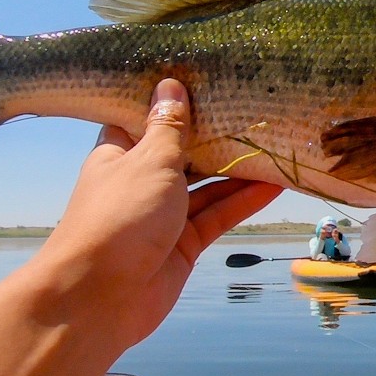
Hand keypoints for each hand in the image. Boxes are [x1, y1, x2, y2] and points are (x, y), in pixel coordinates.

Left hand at [43, 79, 281, 349]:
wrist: (100, 298)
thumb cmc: (119, 216)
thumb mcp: (150, 161)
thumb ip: (169, 127)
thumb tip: (170, 85)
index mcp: (121, 153)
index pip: (146, 120)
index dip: (172, 101)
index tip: (205, 77)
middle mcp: (142, 181)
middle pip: (183, 153)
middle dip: (214, 136)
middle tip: (254, 108)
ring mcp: (163, 215)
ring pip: (206, 186)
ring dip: (236, 170)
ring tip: (275, 145)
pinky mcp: (184, 245)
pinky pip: (217, 215)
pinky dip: (242, 202)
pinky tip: (273, 185)